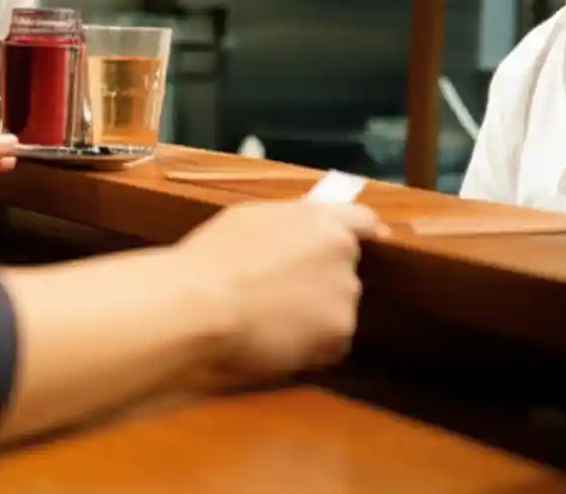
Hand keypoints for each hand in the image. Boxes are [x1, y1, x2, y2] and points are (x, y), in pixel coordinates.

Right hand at [173, 201, 381, 389]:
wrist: (200, 310)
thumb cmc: (210, 261)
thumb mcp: (249, 221)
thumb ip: (288, 225)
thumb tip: (299, 234)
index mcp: (321, 220)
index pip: (363, 220)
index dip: (360, 233)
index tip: (366, 241)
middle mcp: (342, 255)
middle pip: (344, 269)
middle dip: (321, 280)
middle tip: (280, 293)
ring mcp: (344, 297)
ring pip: (336, 307)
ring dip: (314, 314)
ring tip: (269, 321)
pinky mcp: (339, 337)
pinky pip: (329, 342)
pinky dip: (309, 345)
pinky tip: (274, 341)